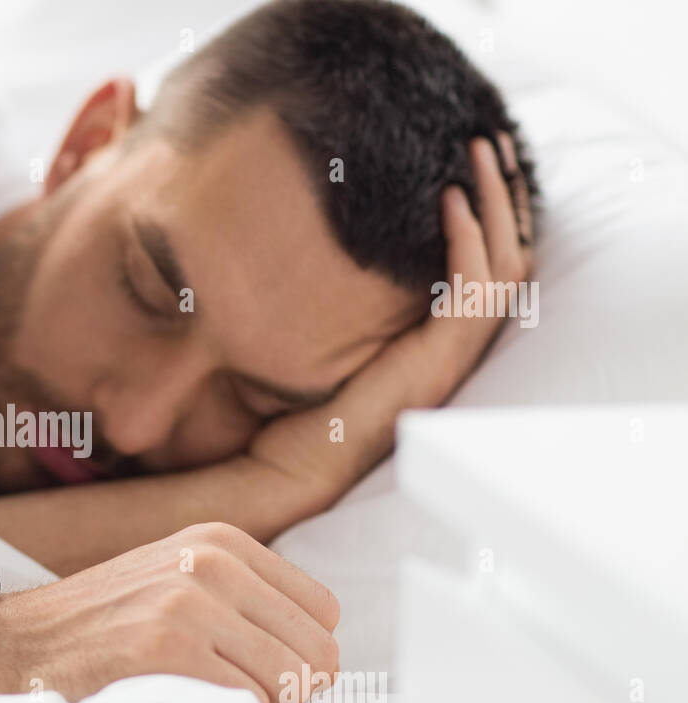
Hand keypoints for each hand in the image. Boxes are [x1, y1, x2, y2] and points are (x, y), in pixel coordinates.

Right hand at [0, 522, 339, 702]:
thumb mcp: (178, 577)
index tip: (254, 665)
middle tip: (230, 690)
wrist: (17, 645)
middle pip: (319, 653)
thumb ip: (248, 596)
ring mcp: (188, 602)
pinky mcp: (166, 647)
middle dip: (286, 686)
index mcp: (221, 541)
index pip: (326, 613)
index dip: (297, 652)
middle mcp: (211, 561)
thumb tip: (329, 653)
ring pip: (290, 683)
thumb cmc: (106, 626)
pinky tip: (179, 702)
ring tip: (200, 693)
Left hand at [246, 133, 533, 510]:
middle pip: (511, 258)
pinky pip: (469, 290)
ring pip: (503, 267)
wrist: (289, 464)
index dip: (495, 213)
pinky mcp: (434, 362)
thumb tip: (334, 239)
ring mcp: (451, 358)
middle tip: (491, 140)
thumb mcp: (336, 338)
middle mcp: (456, 349)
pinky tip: (449, 200)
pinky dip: (465, 240)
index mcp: (440, 343)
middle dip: (507, 195)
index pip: (492, 268)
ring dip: (495, 204)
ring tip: (478, 151)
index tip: (479, 162)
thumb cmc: (303, 408)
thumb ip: (354, 299)